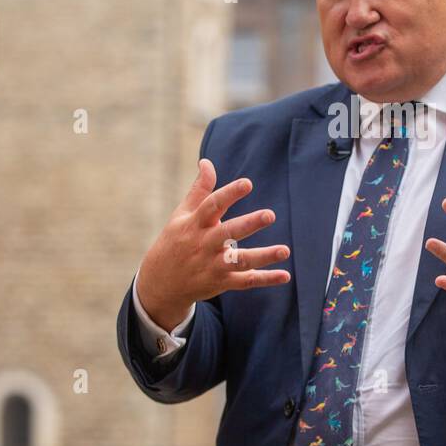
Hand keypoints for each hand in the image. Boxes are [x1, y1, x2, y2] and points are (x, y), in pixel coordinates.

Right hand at [137, 158, 290, 325]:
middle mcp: (204, 244)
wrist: (161, 283)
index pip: (212, 206)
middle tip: (270, 214)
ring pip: (240, 260)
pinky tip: (285, 275)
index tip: (247, 183)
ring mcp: (213, 265)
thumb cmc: (176, 241)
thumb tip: (207, 162)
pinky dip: (266, 279)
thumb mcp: (182, 215)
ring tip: (285, 250)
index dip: (229, 194)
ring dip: (263, 256)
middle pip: (228, 233)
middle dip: (249, 224)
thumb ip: (199, 190)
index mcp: (195, 224)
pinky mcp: (221, 282)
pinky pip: (246, 281)